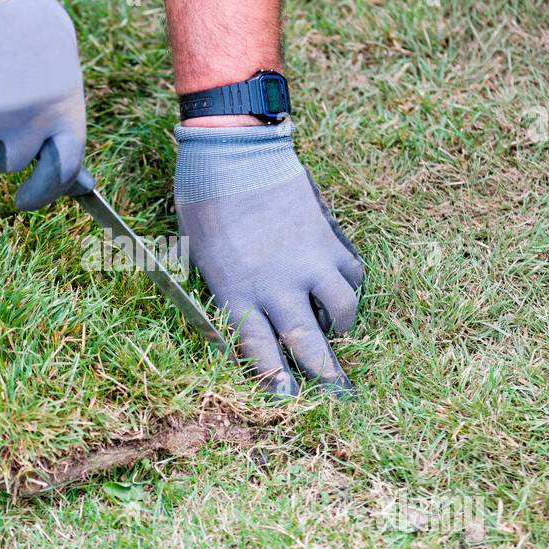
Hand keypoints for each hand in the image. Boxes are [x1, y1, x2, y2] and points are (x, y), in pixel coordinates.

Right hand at [0, 0, 85, 209]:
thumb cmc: (12, 8)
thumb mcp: (57, 50)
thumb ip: (62, 106)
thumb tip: (75, 168)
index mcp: (61, 101)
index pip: (66, 163)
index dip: (54, 188)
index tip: (37, 199)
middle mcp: (28, 117)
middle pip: (18, 165)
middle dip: (23, 188)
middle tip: (19, 199)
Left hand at [174, 121, 364, 396]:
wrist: (233, 150)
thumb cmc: (203, 199)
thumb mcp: (197, 253)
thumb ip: (222, 289)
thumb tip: (237, 318)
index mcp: (237, 292)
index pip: (261, 351)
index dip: (276, 380)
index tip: (289, 398)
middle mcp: (277, 284)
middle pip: (308, 342)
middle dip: (326, 375)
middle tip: (341, 396)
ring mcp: (308, 261)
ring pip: (343, 309)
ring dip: (343, 326)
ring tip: (339, 332)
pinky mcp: (327, 237)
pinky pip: (352, 272)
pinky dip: (349, 283)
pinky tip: (340, 285)